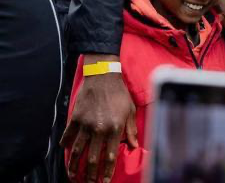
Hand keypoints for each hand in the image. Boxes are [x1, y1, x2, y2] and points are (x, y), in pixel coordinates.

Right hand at [61, 54, 136, 182]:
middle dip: (90, 174)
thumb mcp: (130, 110)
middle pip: (92, 158)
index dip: (106, 171)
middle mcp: (100, 129)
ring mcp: (86, 124)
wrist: (104, 76)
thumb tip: (135, 146)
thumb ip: (132, 130)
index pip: (110, 156)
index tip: (104, 181)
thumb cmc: (120, 93)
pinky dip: (65, 146)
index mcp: (115, 128)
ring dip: (74, 166)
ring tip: (73, 176)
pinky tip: (65, 154)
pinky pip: (68, 136)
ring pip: (77, 151)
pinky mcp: (76, 118)